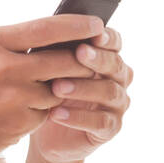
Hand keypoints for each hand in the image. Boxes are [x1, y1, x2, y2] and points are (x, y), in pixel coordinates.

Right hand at [0, 13, 102, 162]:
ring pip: (58, 90)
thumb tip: (45, 33)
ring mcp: (14, 98)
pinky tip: (23, 113)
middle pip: (63, 60)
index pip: (47, 28)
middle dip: (82, 62)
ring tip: (48, 89)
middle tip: (93, 61)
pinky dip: (42, 113)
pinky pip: (45, 114)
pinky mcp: (19, 124)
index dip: (77, 26)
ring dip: (60, 91)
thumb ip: (6, 43)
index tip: (97, 25)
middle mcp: (5, 67)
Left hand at [29, 25, 132, 162]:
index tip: (95, 33)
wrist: (45, 132)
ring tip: (57, 87)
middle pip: (115, 65)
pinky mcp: (111, 129)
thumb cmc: (48, 91)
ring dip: (83, 88)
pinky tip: (56, 113)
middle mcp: (118, 79)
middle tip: (79, 53)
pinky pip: (101, 122)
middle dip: (97, 59)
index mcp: (106, 58)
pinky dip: (78, 117)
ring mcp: (118, 105)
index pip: (115, 43)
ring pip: (109, 92)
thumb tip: (50, 30)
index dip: (108, 38)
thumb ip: (56, 51)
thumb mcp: (50, 68)